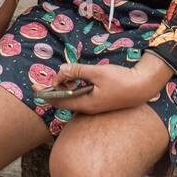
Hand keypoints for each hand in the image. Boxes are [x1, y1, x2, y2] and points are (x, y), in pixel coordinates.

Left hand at [41, 56, 172, 114]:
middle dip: (55, 88)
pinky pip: (81, 95)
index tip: (35, 87)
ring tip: (65, 74)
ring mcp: (93, 105)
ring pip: (72, 97)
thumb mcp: (97, 73)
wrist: (142, 87)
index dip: (45, 94)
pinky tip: (77, 77)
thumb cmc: (121, 80)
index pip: (59, 102)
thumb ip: (78, 71)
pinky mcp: (99, 101)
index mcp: (85, 103)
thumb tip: (61, 69)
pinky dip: (75, 86)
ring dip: (66, 86)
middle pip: (64, 100)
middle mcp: (87, 107)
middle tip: (50, 77)